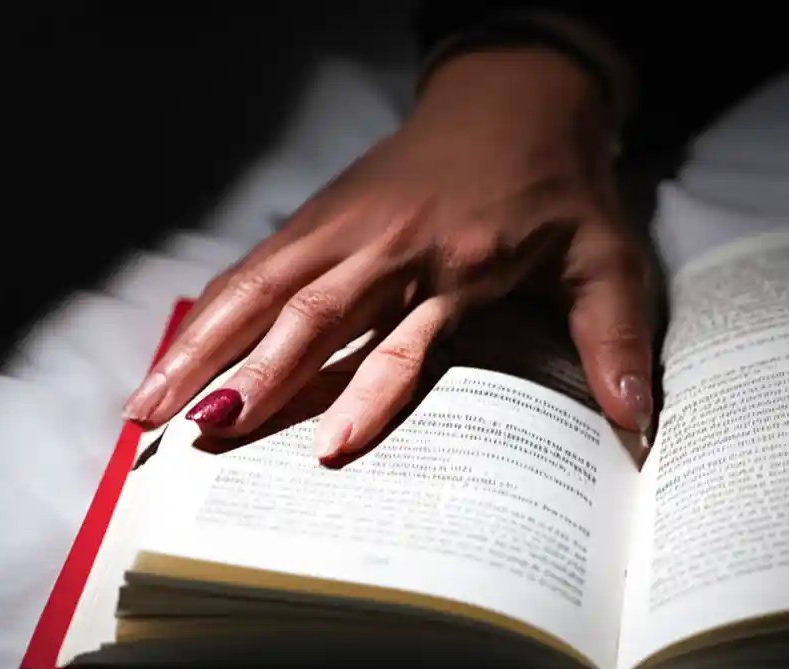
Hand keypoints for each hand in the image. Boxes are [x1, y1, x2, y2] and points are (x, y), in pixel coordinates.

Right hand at [122, 49, 654, 458]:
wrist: (517, 101)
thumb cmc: (561, 188)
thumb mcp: (606, 258)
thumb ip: (615, 340)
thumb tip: (638, 422)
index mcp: (463, 260)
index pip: (405, 339)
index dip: (365, 394)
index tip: (324, 448)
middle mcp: (394, 243)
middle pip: (310, 312)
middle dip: (251, 375)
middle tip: (197, 434)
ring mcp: (349, 225)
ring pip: (263, 286)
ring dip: (205, 345)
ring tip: (150, 407)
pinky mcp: (325, 215)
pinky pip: (257, 265)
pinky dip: (212, 309)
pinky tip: (177, 350)